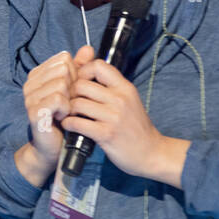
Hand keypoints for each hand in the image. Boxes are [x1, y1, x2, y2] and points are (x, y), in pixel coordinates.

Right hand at [19, 45, 97, 175]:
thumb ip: (79, 68)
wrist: (54, 146)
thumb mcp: (73, 89)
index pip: (64, 59)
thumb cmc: (64, 117)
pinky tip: (63, 116)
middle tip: (70, 102)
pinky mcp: (34, 112)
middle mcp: (30, 84)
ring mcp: (30, 98)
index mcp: (38, 75)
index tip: (73, 89)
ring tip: (66, 110)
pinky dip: (66, 109)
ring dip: (70, 99)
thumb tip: (88, 48)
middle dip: (73, 86)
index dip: (76, 73)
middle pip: (63, 70)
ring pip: (61, 84)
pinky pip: (58, 100)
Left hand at [60, 46, 165, 180]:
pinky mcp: (106, 134)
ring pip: (77, 103)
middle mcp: (120, 99)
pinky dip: (68, 123)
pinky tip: (69, 125)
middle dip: (69, 92)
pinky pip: (77, 123)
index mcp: (125, 87)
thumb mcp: (128, 99)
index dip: (82, 71)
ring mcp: (114, 117)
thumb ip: (110, 86)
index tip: (78, 83)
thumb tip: (87, 67)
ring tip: (66, 114)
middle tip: (67, 101)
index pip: (97, 66)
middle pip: (81, 84)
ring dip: (66, 109)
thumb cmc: (135, 126)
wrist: (152, 152)